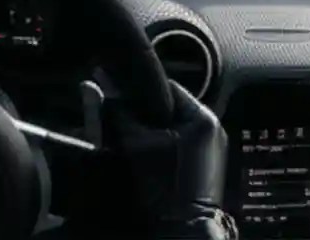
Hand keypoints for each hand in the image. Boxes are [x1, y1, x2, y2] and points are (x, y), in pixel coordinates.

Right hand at [108, 81, 237, 239]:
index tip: (117, 92)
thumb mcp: (133, 142)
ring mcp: (212, 149)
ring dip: (152, 127)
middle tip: (120, 113)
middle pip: (170, 107)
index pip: (166, 87)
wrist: (181, 227)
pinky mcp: (206, 166)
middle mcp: (213, 129)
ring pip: (174, 126)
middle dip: (144, 110)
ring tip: (131, 133)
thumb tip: (97, 84)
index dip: (138, 88)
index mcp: (202, 117)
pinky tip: (146, 151)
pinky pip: (180, 143)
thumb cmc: (161, 183)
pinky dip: (163, 143)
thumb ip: (116, 110)